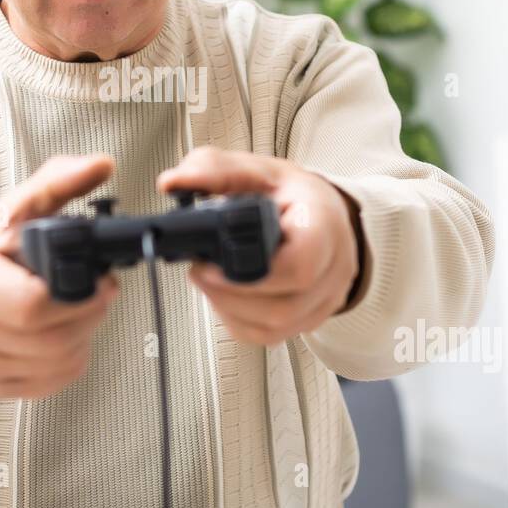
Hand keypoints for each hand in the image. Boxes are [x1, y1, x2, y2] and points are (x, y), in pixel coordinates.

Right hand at [0, 154, 120, 398]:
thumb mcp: (15, 209)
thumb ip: (58, 183)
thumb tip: (101, 165)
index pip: (31, 304)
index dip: (77, 295)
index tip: (97, 278)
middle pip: (53, 338)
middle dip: (90, 312)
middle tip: (99, 291)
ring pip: (59, 362)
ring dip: (86, 334)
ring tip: (81, 307)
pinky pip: (55, 380)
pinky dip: (73, 357)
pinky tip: (66, 332)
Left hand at [157, 147, 362, 346]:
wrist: (322, 214)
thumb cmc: (292, 196)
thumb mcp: (256, 170)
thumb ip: (214, 170)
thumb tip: (174, 182)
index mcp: (323, 224)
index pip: (298, 265)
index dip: (249, 274)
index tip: (211, 262)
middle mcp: (333, 267)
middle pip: (283, 307)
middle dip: (229, 293)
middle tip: (200, 269)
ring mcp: (326, 298)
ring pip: (275, 328)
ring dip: (230, 308)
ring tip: (209, 280)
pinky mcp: (310, 318)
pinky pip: (271, 336)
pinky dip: (239, 321)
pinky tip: (226, 297)